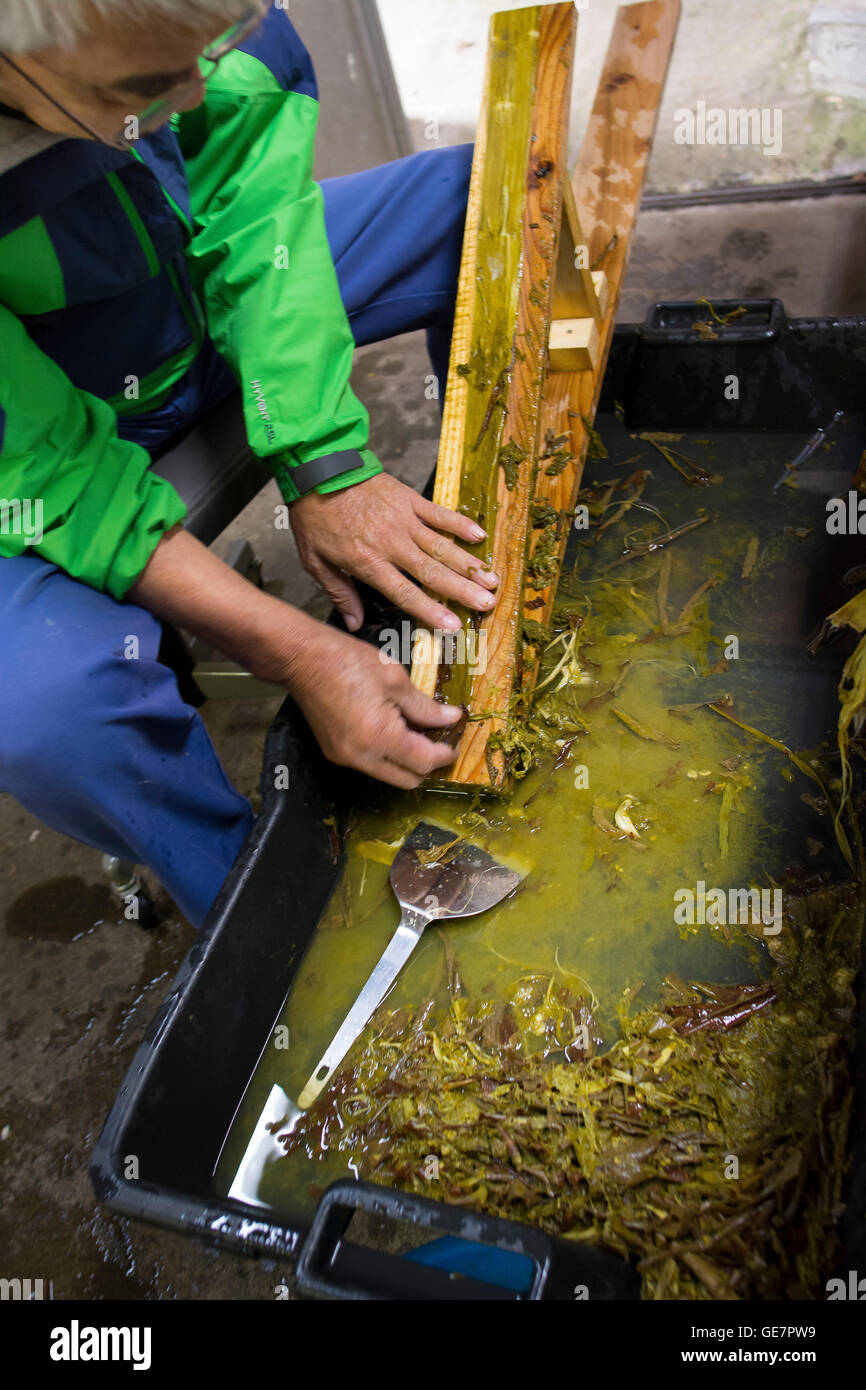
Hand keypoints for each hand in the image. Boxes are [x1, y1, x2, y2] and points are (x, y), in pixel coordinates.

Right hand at [285, 620, 464, 788]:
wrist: (302, 658)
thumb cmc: (348, 662)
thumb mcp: (395, 679)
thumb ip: (425, 706)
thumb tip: (451, 719)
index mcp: (379, 737)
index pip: (424, 762)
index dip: (446, 754)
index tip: (455, 741)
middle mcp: (361, 756)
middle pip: (407, 780)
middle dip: (428, 764)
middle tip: (440, 740)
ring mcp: (345, 757)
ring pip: (389, 775)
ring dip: (407, 760)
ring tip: (418, 732)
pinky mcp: (334, 752)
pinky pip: (370, 764)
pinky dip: (388, 754)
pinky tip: (394, 729)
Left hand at [290, 472, 499, 631]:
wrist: (319, 470)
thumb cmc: (315, 518)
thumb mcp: (315, 561)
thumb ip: (339, 593)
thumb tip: (354, 624)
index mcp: (368, 562)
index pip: (404, 592)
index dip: (430, 611)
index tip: (453, 626)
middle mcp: (391, 544)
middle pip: (432, 572)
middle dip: (463, 590)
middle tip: (488, 604)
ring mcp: (403, 520)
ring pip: (442, 546)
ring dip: (469, 564)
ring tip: (493, 579)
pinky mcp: (409, 500)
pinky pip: (439, 514)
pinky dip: (460, 524)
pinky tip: (480, 536)